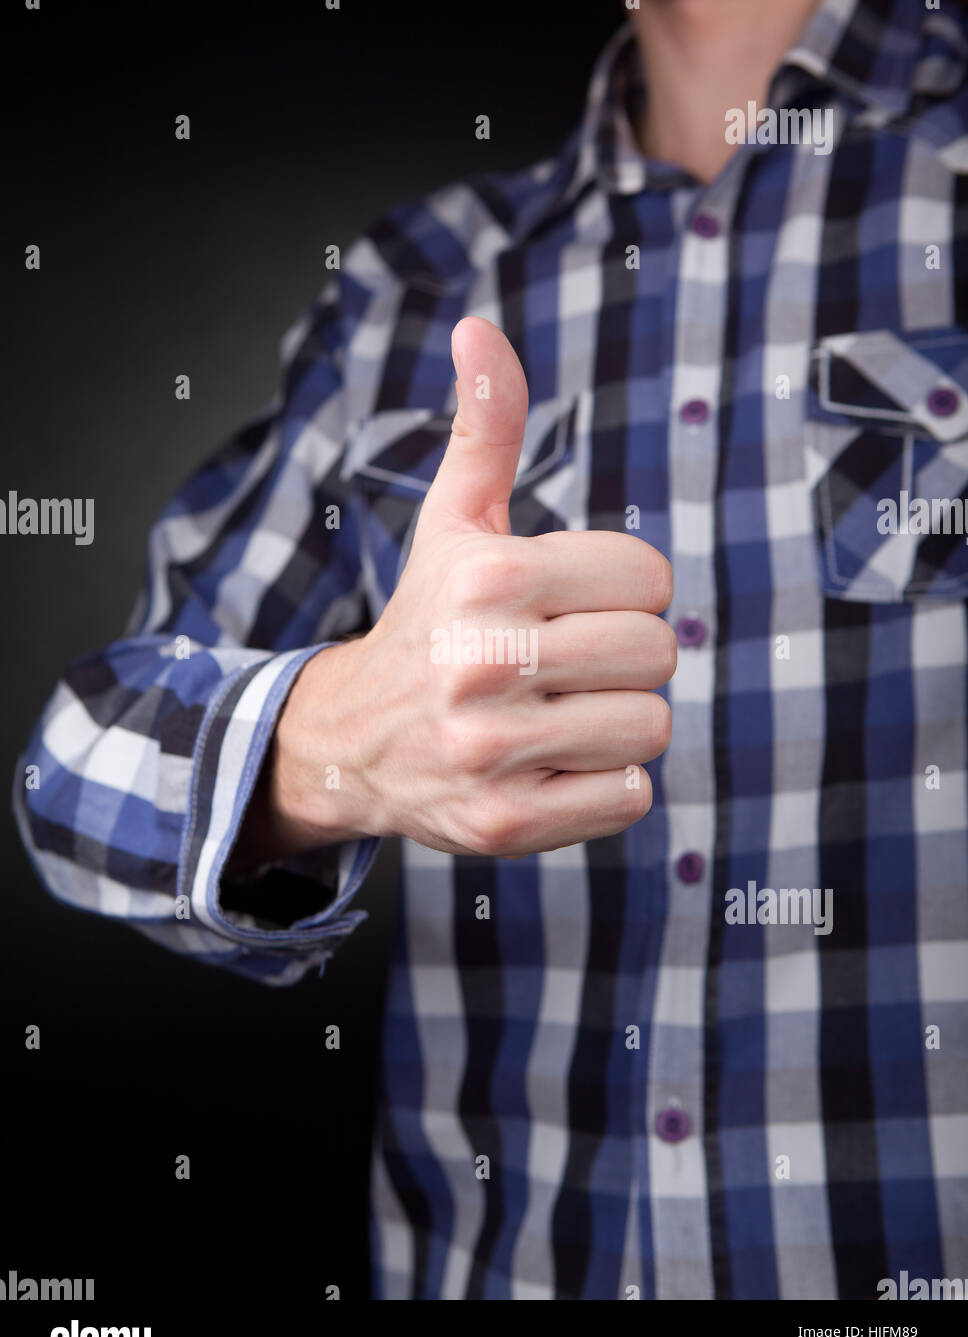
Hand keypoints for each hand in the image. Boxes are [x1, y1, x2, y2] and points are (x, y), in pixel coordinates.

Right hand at [243, 316, 675, 863]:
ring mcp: (490, 752)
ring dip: (615, 721)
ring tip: (556, 714)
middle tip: (566, 663)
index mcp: (486, 576)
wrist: (353, 741)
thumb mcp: (452, 520)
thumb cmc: (428, 619)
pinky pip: (628, 795)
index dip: (622, 588)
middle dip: (624, 655)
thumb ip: (483, 426)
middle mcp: (481, 663)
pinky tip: (549, 763)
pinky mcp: (504, 825)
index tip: (569, 603)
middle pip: (659, 651)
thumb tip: (477, 326)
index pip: (650, 575)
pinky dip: (603, 782)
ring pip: (650, 726)